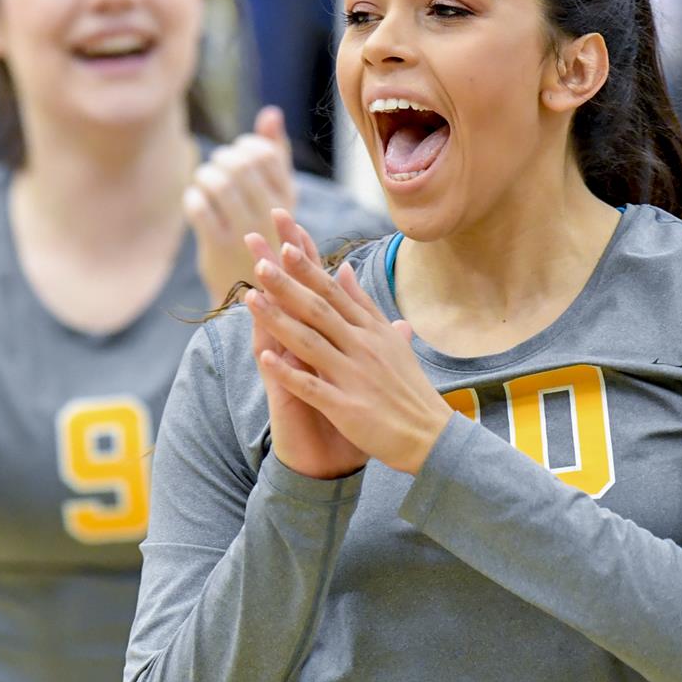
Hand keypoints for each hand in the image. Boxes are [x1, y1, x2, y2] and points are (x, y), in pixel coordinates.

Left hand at [185, 106, 297, 305]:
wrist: (256, 295)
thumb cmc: (266, 236)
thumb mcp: (279, 198)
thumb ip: (276, 155)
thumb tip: (271, 113)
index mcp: (288, 201)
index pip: (265, 156)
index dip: (246, 146)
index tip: (238, 154)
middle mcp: (271, 217)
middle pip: (239, 167)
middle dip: (221, 159)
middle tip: (215, 166)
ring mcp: (246, 233)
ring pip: (218, 185)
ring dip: (204, 175)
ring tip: (203, 180)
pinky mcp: (219, 248)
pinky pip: (199, 208)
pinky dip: (192, 197)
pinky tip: (194, 200)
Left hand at [246, 210, 453, 476]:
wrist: (431, 436)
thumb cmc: (408, 388)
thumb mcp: (389, 339)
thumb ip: (362, 305)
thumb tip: (343, 269)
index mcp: (371, 331)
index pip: (335, 294)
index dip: (309, 270)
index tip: (286, 245)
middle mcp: (362, 348)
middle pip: (318, 311)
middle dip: (287, 286)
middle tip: (261, 262)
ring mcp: (354, 377)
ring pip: (310, 343)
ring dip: (278, 320)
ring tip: (250, 299)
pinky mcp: (347, 407)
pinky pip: (313, 387)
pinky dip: (289, 373)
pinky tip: (265, 360)